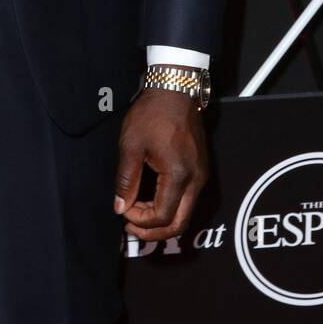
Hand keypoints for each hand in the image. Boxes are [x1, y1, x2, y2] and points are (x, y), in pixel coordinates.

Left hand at [113, 88, 208, 241]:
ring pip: (185, 214)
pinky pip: (188, 200)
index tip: (123, 212)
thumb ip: (126, 180)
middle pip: (179, 224)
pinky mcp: (201, 170)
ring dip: (162, 221)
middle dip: (154, 232)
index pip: (162, 216)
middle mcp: (196, 180)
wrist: (176, 90)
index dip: (141, 222)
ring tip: (138, 215)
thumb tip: (120, 208)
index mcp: (179, 175)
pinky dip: (171, 208)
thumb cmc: (152, 114)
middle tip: (131, 229)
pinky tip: (152, 201)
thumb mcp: (131, 145)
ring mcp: (202, 176)